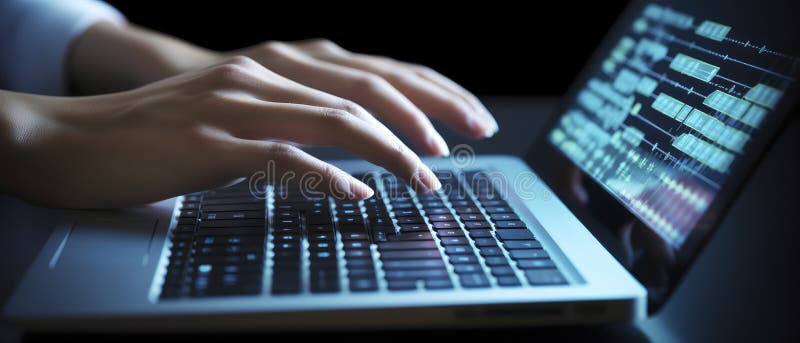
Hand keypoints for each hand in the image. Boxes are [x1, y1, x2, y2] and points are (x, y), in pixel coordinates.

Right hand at [1, 57, 439, 207]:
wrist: (71, 136)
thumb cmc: (158, 130)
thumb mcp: (235, 108)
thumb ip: (291, 115)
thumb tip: (352, 149)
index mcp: (272, 64)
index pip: (369, 68)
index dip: (425, 89)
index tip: (466, 115)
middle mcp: (261, 73)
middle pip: (365, 85)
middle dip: (427, 112)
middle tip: (466, 140)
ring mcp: (235, 104)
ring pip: (334, 119)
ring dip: (390, 150)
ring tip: (424, 178)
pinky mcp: (209, 143)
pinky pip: (281, 157)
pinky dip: (325, 177)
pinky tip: (356, 195)